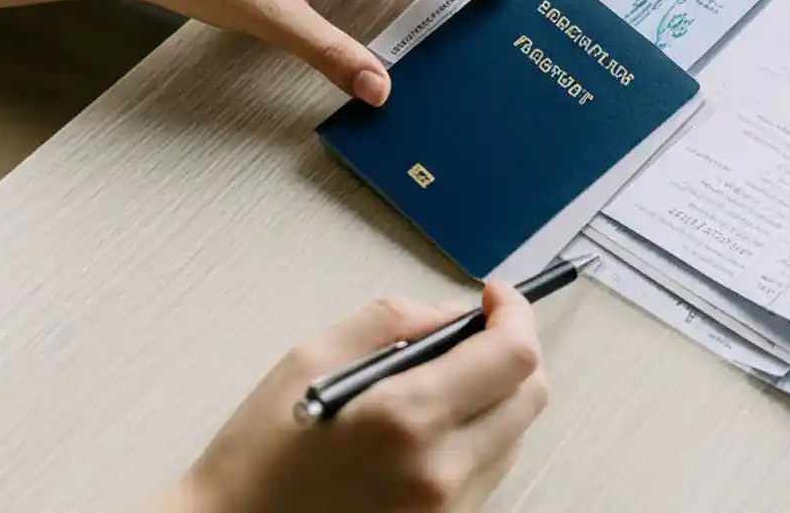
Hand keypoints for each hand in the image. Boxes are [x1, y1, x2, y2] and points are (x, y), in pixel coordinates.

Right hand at [152, 283, 548, 512]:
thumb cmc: (258, 458)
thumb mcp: (310, 357)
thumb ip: (391, 321)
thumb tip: (450, 315)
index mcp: (407, 417)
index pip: (513, 354)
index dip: (515, 313)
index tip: (495, 297)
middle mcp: (442, 470)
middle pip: (531, 393)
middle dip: (511, 350)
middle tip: (474, 332)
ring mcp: (450, 510)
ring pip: (516, 433)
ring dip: (493, 396)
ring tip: (437, 387)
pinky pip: (489, 472)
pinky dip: (477, 438)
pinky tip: (428, 430)